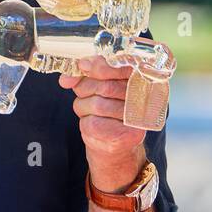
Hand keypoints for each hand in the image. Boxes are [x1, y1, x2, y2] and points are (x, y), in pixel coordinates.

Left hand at [59, 56, 146, 190]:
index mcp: (141, 79)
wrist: (115, 146)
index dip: (98, 66)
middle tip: (86, 95)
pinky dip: (86, 122)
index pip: (121, 67)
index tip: (83, 66)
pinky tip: (95, 124)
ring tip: (91, 112)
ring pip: (96, 104)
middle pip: (105, 86)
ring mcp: (138, 116)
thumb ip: (86, 77)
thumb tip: (66, 78)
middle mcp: (145, 96)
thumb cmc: (106, 112)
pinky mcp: (129, 134)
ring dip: (84, 108)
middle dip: (86, 89)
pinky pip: (93, 122)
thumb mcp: (96, 88)